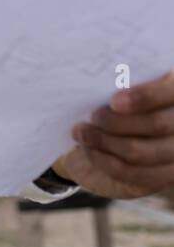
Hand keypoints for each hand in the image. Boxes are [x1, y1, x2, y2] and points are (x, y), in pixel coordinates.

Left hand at [50, 69, 173, 198]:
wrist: (117, 129)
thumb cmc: (117, 96)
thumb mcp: (123, 83)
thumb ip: (122, 79)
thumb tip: (95, 71)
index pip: (170, 92)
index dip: (145, 97)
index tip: (115, 100)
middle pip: (156, 124)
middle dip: (116, 122)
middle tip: (92, 115)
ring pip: (142, 152)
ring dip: (104, 142)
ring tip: (80, 132)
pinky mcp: (165, 175)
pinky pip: (134, 173)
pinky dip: (105, 161)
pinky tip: (89, 149)